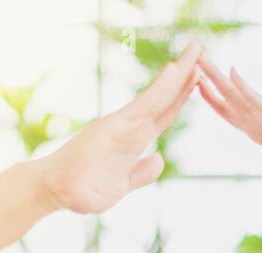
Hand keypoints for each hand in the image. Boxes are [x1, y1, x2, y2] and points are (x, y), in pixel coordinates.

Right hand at [32, 42, 201, 213]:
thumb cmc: (84, 189)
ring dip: (180, 73)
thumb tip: (159, 158)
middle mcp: (130, 126)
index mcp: (134, 139)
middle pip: (166, 98)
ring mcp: (124, 123)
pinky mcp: (116, 125)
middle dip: (186, 76)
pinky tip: (176, 71)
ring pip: (160, 96)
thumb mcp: (123, 185)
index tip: (200, 79)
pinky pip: (144, 104)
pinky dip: (161, 88)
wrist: (58, 191)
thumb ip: (142, 172)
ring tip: (197, 51)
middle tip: (203, 51)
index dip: (182, 97)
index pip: (164, 114)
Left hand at [196, 57, 261, 184]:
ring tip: (202, 60)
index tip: (196, 88)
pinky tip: (231, 73)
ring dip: (219, 79)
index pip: (232, 114)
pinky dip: (245, 88)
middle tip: (192, 60)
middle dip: (210, 81)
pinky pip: (259, 101)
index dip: (214, 102)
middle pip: (230, 99)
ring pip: (238, 96)